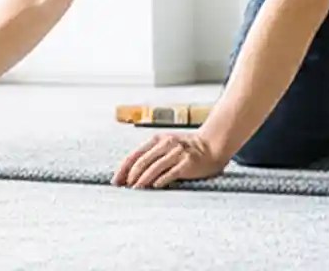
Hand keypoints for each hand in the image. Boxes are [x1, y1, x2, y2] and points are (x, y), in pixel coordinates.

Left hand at [112, 132, 228, 188]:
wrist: (212, 145)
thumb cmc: (186, 148)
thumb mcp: (166, 145)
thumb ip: (151, 155)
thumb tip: (130, 173)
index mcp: (157, 139)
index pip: (134, 155)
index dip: (123, 169)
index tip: (115, 181)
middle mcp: (166, 144)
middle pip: (142, 161)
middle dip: (130, 176)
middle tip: (124, 188)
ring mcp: (177, 153)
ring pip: (154, 168)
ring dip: (142, 180)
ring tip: (135, 190)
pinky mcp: (187, 163)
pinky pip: (171, 173)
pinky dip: (160, 181)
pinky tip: (154, 187)